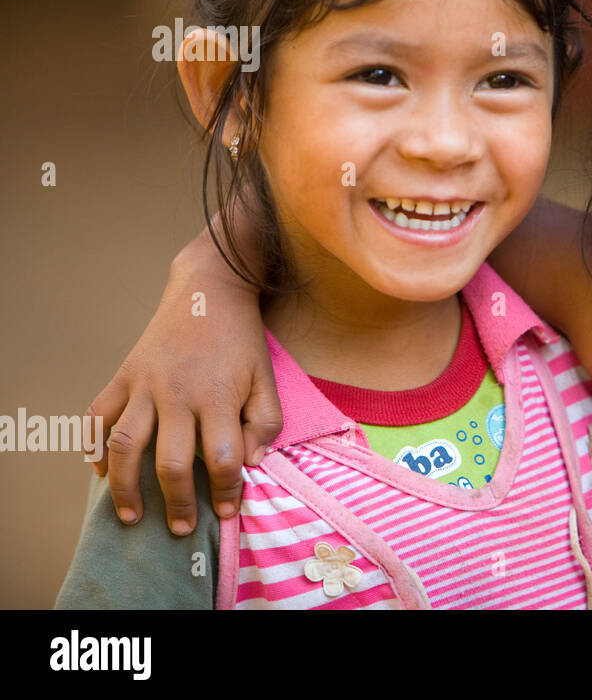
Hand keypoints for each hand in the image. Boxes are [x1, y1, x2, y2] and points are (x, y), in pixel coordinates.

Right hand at [87, 243, 280, 534]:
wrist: (210, 292)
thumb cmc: (242, 341)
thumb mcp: (267, 378)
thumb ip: (266, 423)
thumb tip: (249, 463)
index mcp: (218, 397)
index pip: (221, 458)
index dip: (225, 491)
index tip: (227, 511)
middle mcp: (177, 394)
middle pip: (171, 462)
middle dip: (178, 503)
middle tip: (183, 529)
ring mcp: (145, 385)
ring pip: (124, 446)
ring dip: (125, 487)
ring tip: (132, 516)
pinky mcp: (124, 375)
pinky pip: (98, 416)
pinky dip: (93, 447)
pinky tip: (100, 472)